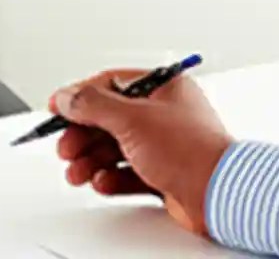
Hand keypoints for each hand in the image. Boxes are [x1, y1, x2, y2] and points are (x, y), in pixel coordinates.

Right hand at [51, 70, 232, 235]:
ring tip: (78, 173)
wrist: (221, 194)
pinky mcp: (165, 174)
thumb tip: (67, 96)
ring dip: (92, 161)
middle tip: (66, 148)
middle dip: (83, 136)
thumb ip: (92, 105)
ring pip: (116, 148)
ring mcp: (165, 145)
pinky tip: (103, 183)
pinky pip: (128, 173)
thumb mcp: (132, 119)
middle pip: (109, 119)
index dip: (80, 96)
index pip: (111, 84)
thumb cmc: (192, 151)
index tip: (57, 108)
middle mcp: (164, 114)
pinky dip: (111, 179)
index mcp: (163, 88)